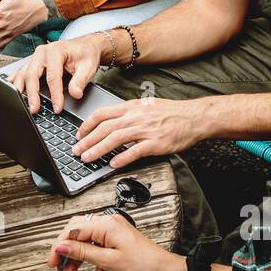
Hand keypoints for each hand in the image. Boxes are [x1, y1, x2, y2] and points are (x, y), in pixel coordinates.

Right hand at [8, 32, 110, 113]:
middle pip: (32, 74)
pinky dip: (17, 83)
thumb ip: (80, 81)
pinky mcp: (33, 62)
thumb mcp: (88, 67)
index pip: (52, 76)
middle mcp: (42, 52)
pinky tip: (14, 91)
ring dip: (21, 90)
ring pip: (23, 74)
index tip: (57, 108)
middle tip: (34, 109)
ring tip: (22, 104)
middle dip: (32, 94)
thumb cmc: (85, 54)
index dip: (55, 94)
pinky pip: (21, 72)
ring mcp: (35, 57)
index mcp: (55, 51)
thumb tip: (75, 94)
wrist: (85, 46)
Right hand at [46, 213, 185, 270]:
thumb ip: (82, 252)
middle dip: (66, 254)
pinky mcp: (116, 244)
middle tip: (58, 268)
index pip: (73, 230)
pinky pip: (99, 255)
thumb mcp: (108, 261)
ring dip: (78, 265)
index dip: (59, 246)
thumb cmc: (144, 265)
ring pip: (86, 247)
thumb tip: (61, 246)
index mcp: (106, 224)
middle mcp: (108, 225)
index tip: (53, 261)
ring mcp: (112, 235)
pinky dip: (94, 270)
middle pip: (77, 236)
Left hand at [74, 97, 209, 167]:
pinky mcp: (155, 143)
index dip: (86, 125)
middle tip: (76, 151)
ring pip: (115, 139)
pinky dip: (122, 158)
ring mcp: (145, 130)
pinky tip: (112, 164)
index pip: (101, 113)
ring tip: (87, 158)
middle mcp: (135, 117)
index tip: (78, 134)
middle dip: (87, 140)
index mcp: (131, 107)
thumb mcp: (145, 106)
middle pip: (104, 128)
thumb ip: (128, 113)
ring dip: (98, 150)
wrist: (194, 117)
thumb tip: (111, 124)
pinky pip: (135, 151)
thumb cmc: (171, 113)